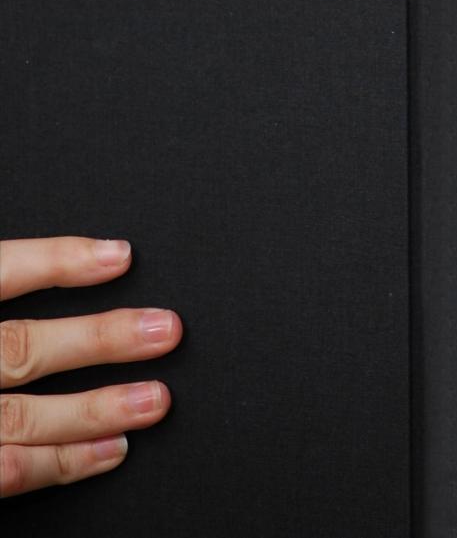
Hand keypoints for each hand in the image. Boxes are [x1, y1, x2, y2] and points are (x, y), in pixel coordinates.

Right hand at [1, 236, 182, 496]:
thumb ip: (1, 285)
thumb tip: (76, 257)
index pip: (0, 272)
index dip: (57, 261)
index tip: (121, 256)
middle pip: (22, 347)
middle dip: (99, 340)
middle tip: (168, 329)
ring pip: (23, 416)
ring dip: (96, 408)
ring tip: (158, 400)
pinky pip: (9, 471)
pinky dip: (63, 463)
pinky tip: (113, 449)